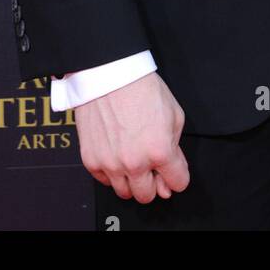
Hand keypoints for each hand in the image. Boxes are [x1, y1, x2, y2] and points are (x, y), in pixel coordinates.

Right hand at [74, 71, 189, 202]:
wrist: (109, 73)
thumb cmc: (142, 89)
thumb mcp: (174, 114)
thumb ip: (175, 149)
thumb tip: (169, 177)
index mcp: (160, 151)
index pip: (177, 184)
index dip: (177, 176)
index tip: (173, 171)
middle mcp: (135, 163)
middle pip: (148, 196)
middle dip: (154, 183)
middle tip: (151, 166)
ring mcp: (111, 164)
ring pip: (125, 193)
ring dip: (132, 181)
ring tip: (133, 159)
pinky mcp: (91, 160)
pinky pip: (104, 181)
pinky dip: (112, 173)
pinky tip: (117, 154)